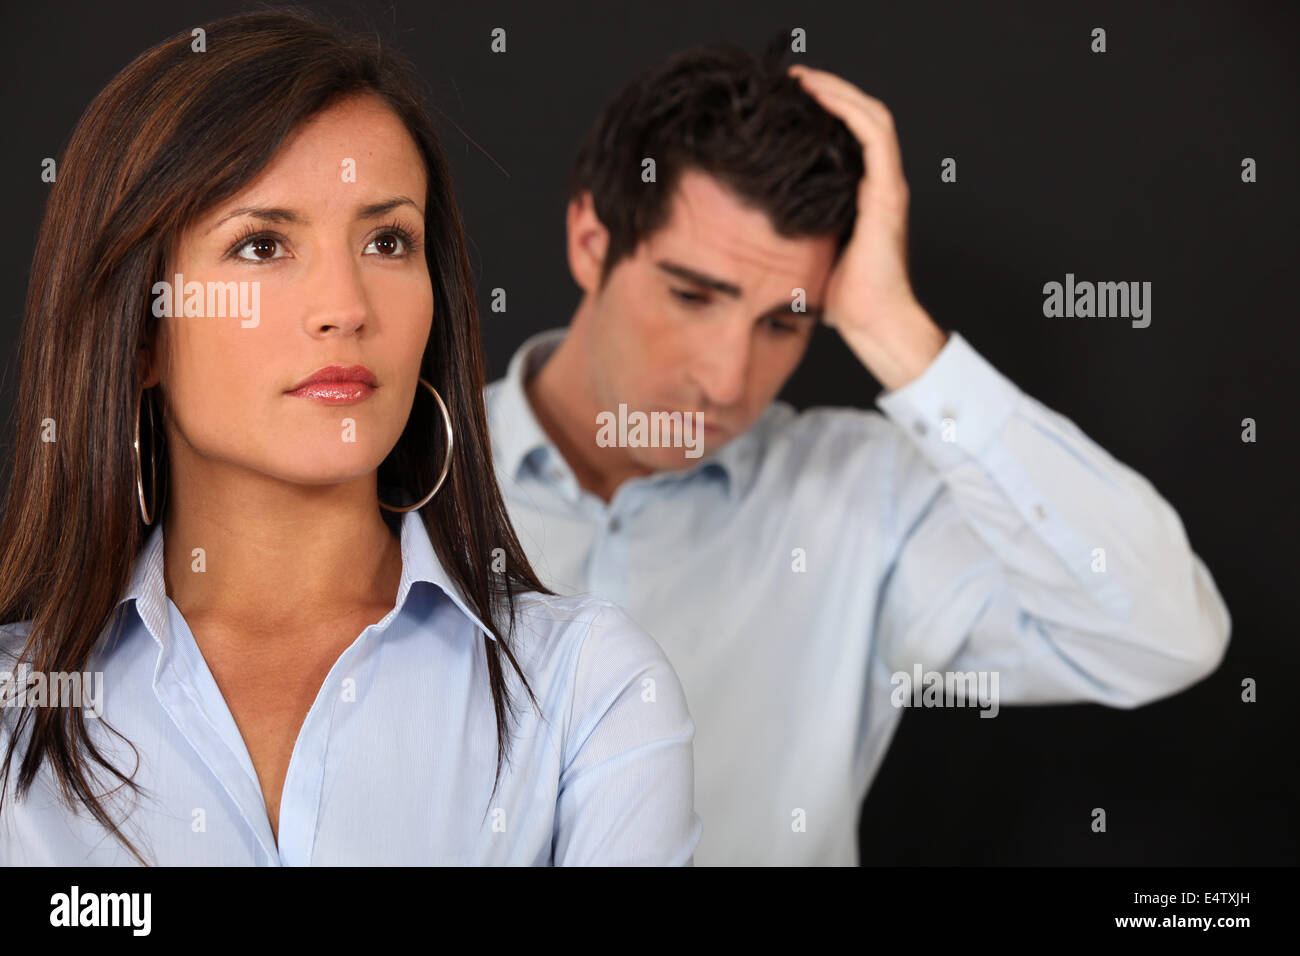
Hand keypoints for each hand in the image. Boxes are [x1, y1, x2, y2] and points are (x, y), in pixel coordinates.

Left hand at [787, 64, 947, 391]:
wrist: (872, 323)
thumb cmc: (840, 300)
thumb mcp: (808, 254)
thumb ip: (794, 233)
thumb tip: (748, 231)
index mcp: (863, 197)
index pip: (852, 137)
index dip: (827, 112)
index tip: (790, 100)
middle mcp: (879, 185)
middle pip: (864, 118)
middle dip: (830, 92)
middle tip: (793, 79)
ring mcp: (886, 186)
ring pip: (872, 117)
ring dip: (838, 91)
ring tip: (803, 79)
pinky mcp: (886, 193)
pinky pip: (874, 135)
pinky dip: (848, 109)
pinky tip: (820, 97)